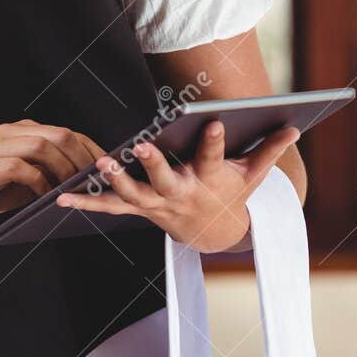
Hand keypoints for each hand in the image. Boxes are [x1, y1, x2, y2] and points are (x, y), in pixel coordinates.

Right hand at [0, 120, 109, 237]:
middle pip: (60, 134)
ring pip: (44, 146)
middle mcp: (9, 133)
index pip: (66, 132)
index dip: (90, 149)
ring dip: (64, 170)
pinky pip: (23, 168)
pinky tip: (44, 196)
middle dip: (83, 159)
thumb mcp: (22, 181)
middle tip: (93, 181)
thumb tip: (82, 182)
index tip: (105, 169)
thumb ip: (47, 174)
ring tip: (71, 189)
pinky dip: (40, 183)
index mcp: (20, 132)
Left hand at [54, 118, 300, 252]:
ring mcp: (155, 204)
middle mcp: (179, 193)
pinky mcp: (137, 209)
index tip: (212, 122)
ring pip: (133, 193)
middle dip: (154, 163)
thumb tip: (295, 126)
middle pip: (165, 178)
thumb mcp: (252, 175)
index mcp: (208, 180)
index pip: (212, 158)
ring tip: (101, 162)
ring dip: (115, 179)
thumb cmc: (231, 194)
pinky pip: (109, 207)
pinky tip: (61, 197)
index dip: (213, 142)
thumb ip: (269, 150)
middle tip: (142, 145)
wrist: (212, 233)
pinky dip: (86, 202)